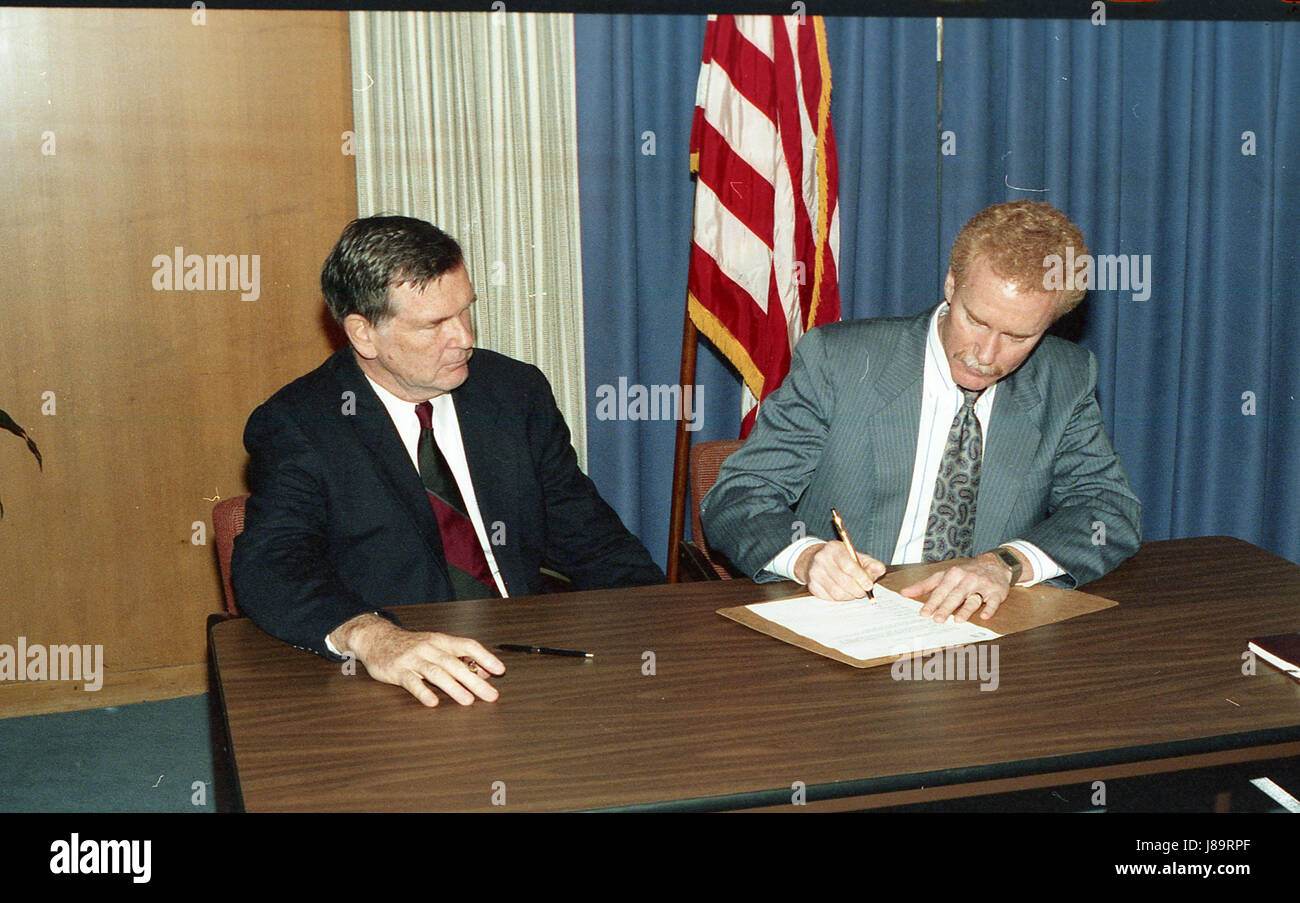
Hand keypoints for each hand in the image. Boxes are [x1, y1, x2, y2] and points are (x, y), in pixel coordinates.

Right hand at [329, 614, 505, 707]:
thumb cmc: (411, 646)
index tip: (500, 670)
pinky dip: (422, 692)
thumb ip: (459, 658)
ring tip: (468, 700)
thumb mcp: (436, 647)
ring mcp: (413, 659)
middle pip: (455, 663)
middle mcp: (429, 648)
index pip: (467, 645)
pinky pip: (411, 682)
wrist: (376, 638)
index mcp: (441, 641)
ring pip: (436, 672)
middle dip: (475, 680)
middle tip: (491, 695)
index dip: (485, 657)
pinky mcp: (397, 671)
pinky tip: (432, 702)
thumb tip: (484, 672)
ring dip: (453, 687)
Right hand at [794, 541, 885, 600]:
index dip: (861, 577)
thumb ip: (872, 564)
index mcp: (834, 548)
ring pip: (837, 592)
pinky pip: (830, 598)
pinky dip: (841, 598)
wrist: (818, 561)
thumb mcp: (858, 557)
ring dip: (850, 595)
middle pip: (843, 581)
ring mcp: (814, 573)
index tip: (869, 585)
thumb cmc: (842, 560)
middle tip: (864, 592)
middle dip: (858, 590)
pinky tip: (844, 592)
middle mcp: (821, 559)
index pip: (848, 565)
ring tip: (854, 592)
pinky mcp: (812, 586)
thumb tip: (879, 570)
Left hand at [899, 551, 1021, 622]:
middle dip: (946, 607)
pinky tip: (984, 616)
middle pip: (955, 595)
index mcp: (953, 574)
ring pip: (973, 598)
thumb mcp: (943, 575)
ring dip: (966, 610)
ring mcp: (983, 585)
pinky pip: (993, 601)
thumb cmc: (964, 573)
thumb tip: (904, 593)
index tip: (923, 613)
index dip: (932, 602)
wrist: (994, 564)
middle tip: (937, 620)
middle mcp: (968, 579)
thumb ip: (925, 585)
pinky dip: (990, 608)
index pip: (941, 590)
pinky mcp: (997, 592)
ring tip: (958, 621)